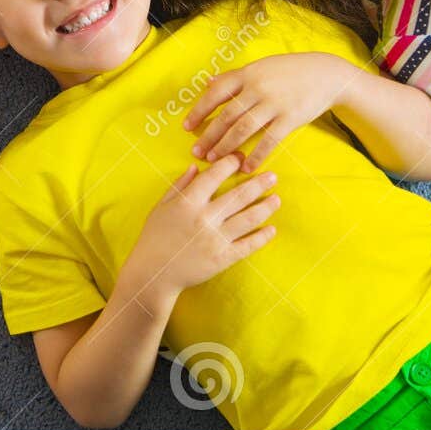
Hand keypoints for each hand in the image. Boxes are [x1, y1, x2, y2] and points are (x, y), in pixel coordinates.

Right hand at [125, 155, 279, 299]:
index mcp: (188, 202)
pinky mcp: (222, 258)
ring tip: (277, 199)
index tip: (241, 156)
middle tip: (273, 176)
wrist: (153, 273)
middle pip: (238, 195)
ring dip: (265, 207)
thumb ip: (179, 186)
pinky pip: (247, 245)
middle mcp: (204, 218)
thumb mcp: (161, 206)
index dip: (230, 163)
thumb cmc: (154, 238)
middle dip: (258, 183)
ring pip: (248, 218)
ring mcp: (215, 239)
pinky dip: (262, 237)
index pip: (214, 175)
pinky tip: (272, 229)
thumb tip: (196, 167)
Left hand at [183, 53, 358, 172]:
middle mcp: (257, 88)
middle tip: (197, 152)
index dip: (199, 110)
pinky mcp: (290, 118)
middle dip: (209, 136)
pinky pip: (269, 140)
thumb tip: (208, 82)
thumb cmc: (289, 71)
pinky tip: (246, 167)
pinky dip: (256, 155)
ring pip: (243, 129)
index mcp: (247, 74)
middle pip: (226, 115)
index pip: (216, 93)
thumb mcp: (260, 67)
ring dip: (226, 147)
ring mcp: (274, 103)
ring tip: (215, 160)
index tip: (187, 127)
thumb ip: (234, 76)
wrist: (325, 74)